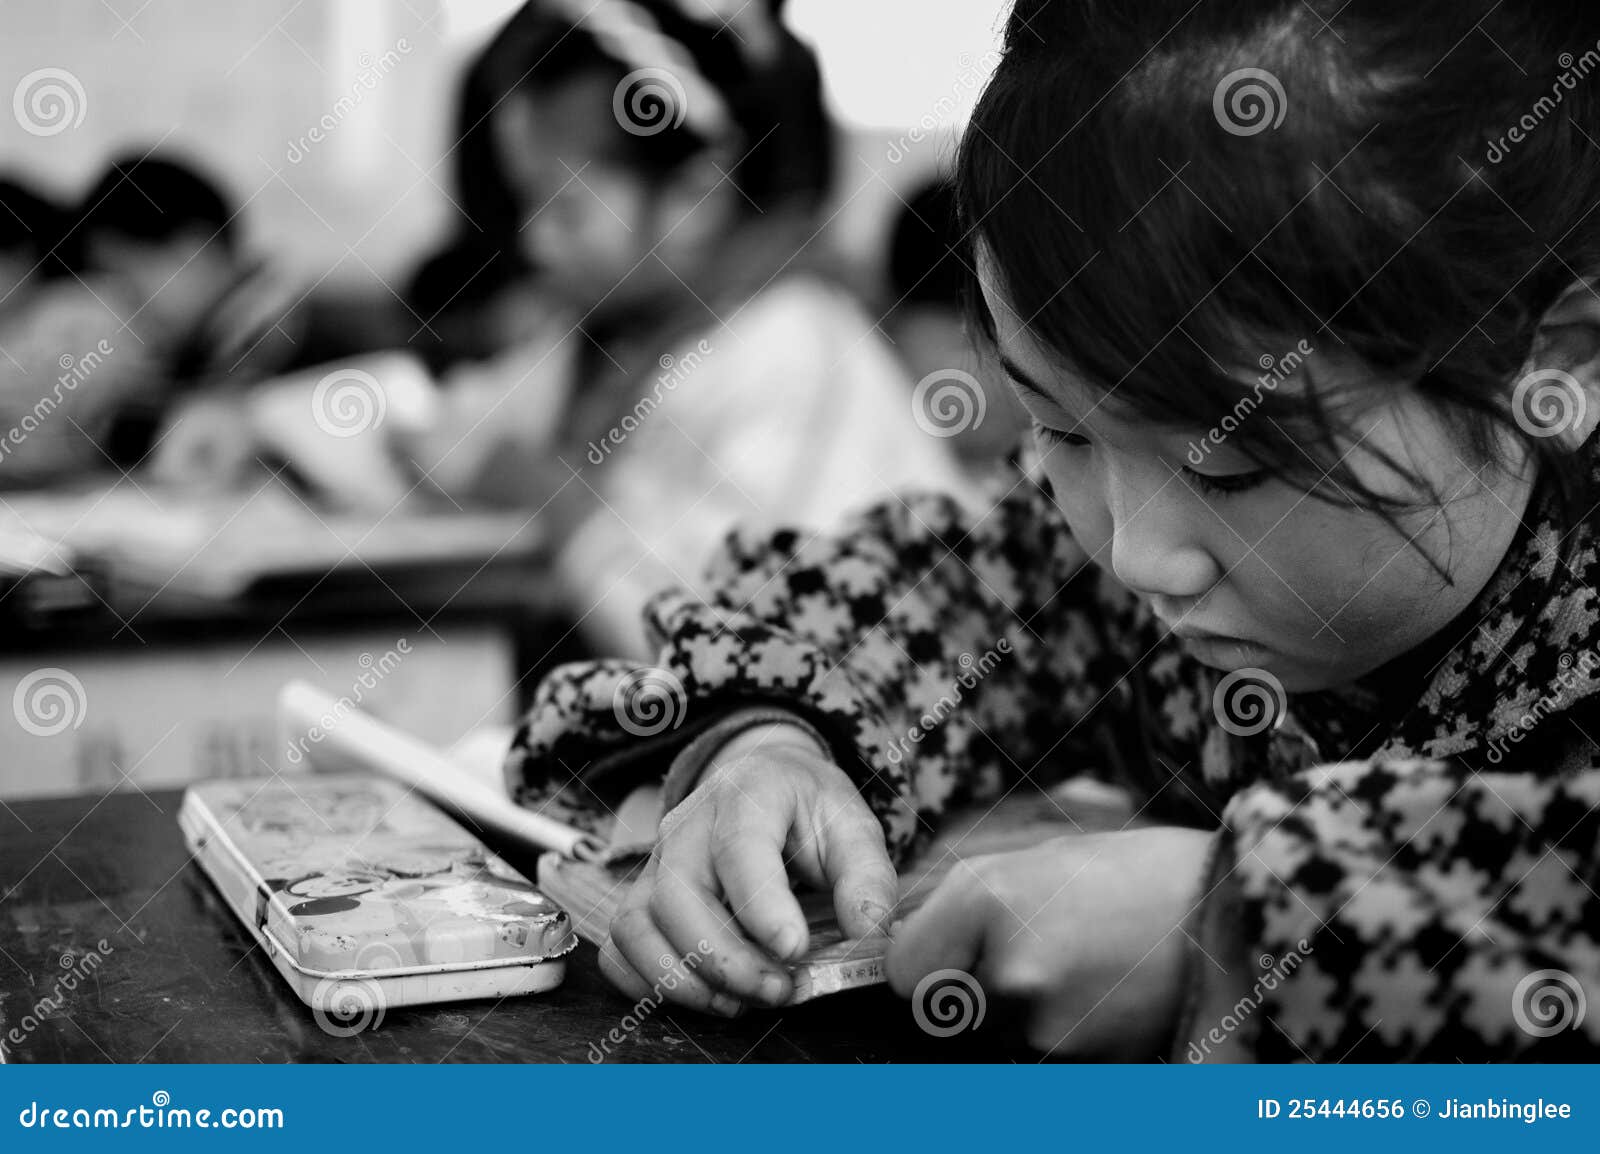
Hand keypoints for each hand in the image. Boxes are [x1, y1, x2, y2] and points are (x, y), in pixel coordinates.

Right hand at [599, 726, 897, 1015]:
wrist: (767, 784)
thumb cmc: (808, 809)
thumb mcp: (852, 824)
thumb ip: (867, 876)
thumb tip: (871, 931)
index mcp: (747, 793)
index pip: (739, 847)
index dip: (762, 904)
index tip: (794, 949)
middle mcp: (687, 824)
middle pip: (677, 893)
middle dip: (725, 957)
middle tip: (779, 989)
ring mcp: (656, 861)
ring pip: (637, 923)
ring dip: (684, 978)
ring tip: (741, 1001)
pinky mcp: (642, 896)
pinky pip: (618, 946)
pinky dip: (648, 982)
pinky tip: (703, 997)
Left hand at [886, 827, 1213, 1057]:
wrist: (1236, 915)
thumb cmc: (1134, 876)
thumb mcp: (1035, 862)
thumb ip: (960, 907)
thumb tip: (899, 948)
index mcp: (984, 900)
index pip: (903, 973)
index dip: (922, 968)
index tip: (947, 957)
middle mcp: (1007, 970)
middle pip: (946, 1015)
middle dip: (974, 993)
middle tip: (1036, 957)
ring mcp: (1046, 1028)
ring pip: (996, 1038)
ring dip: (1021, 1016)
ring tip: (1081, 971)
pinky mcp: (1084, 1067)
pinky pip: (1041, 1059)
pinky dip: (1062, 1038)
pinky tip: (1100, 1000)